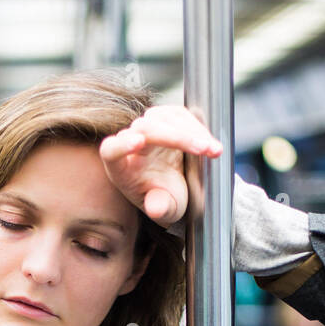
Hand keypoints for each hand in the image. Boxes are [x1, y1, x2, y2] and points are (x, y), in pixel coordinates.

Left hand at [99, 105, 222, 227]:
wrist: (176, 188)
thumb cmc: (164, 200)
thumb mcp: (165, 210)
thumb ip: (159, 209)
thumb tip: (155, 209)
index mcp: (120, 167)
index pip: (111, 150)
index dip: (122, 145)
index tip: (138, 142)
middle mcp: (130, 143)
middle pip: (145, 129)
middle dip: (176, 137)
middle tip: (202, 149)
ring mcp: (146, 127)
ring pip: (165, 119)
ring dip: (192, 132)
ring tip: (213, 151)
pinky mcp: (164, 118)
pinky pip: (180, 115)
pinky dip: (198, 129)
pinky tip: (212, 146)